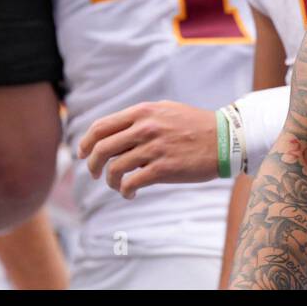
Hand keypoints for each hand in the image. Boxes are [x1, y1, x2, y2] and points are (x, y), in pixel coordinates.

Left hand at [78, 101, 218, 198]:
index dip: (86, 142)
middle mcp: (145, 128)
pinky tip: (130, 194)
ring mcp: (153, 148)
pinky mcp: (163, 168)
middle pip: (102, 148)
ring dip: (110, 181)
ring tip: (117, 186)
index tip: (82, 153)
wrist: (224, 139)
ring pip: (114, 168)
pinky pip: (131, 183)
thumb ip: (140, 117)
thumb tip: (115, 131)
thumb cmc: (194, 126)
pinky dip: (125, 192)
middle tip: (94, 173)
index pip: (101, 127)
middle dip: (92, 164)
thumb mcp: (165, 111)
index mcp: (143, 112)